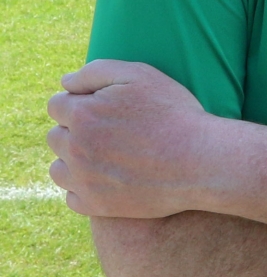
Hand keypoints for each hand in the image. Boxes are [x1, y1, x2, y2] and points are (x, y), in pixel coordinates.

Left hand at [47, 60, 222, 217]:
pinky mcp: (94, 205)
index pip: (57, 105)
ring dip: (74, 161)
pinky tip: (110, 179)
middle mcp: (75, 148)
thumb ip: (96, 71)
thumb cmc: (174, 113)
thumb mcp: (141, 75)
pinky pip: (72, 196)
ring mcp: (83, 179)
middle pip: (55, 137)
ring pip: (58, 168)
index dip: (80, 103)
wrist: (201, 161)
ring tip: (107, 157)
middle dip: (74, 131)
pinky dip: (85, 188)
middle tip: (110, 132)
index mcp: (82, 114)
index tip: (103, 109)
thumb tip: (64, 83)